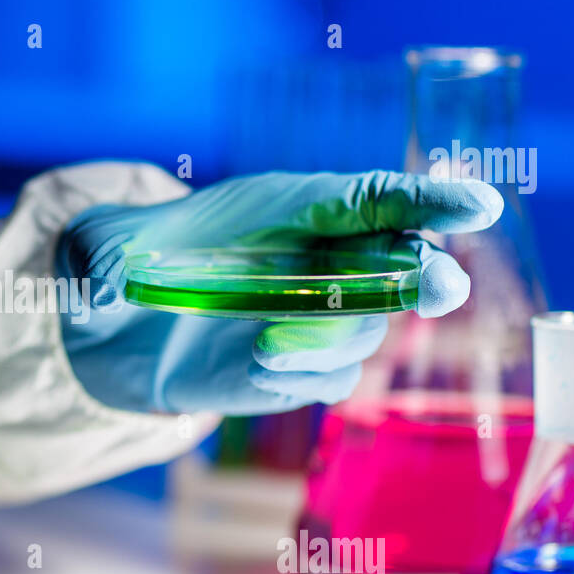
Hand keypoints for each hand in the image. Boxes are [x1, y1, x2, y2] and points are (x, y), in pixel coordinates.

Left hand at [56, 169, 502, 414]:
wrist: (123, 326)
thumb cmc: (129, 262)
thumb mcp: (108, 250)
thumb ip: (106, 261)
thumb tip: (97, 280)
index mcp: (296, 208)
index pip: (375, 196)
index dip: (428, 199)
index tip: (476, 204)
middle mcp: (323, 261)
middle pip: (400, 265)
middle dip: (425, 273)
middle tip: (439, 284)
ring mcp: (319, 317)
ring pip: (369, 327)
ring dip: (337, 334)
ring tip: (270, 342)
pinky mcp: (302, 368)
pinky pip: (330, 377)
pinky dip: (304, 372)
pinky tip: (258, 364)